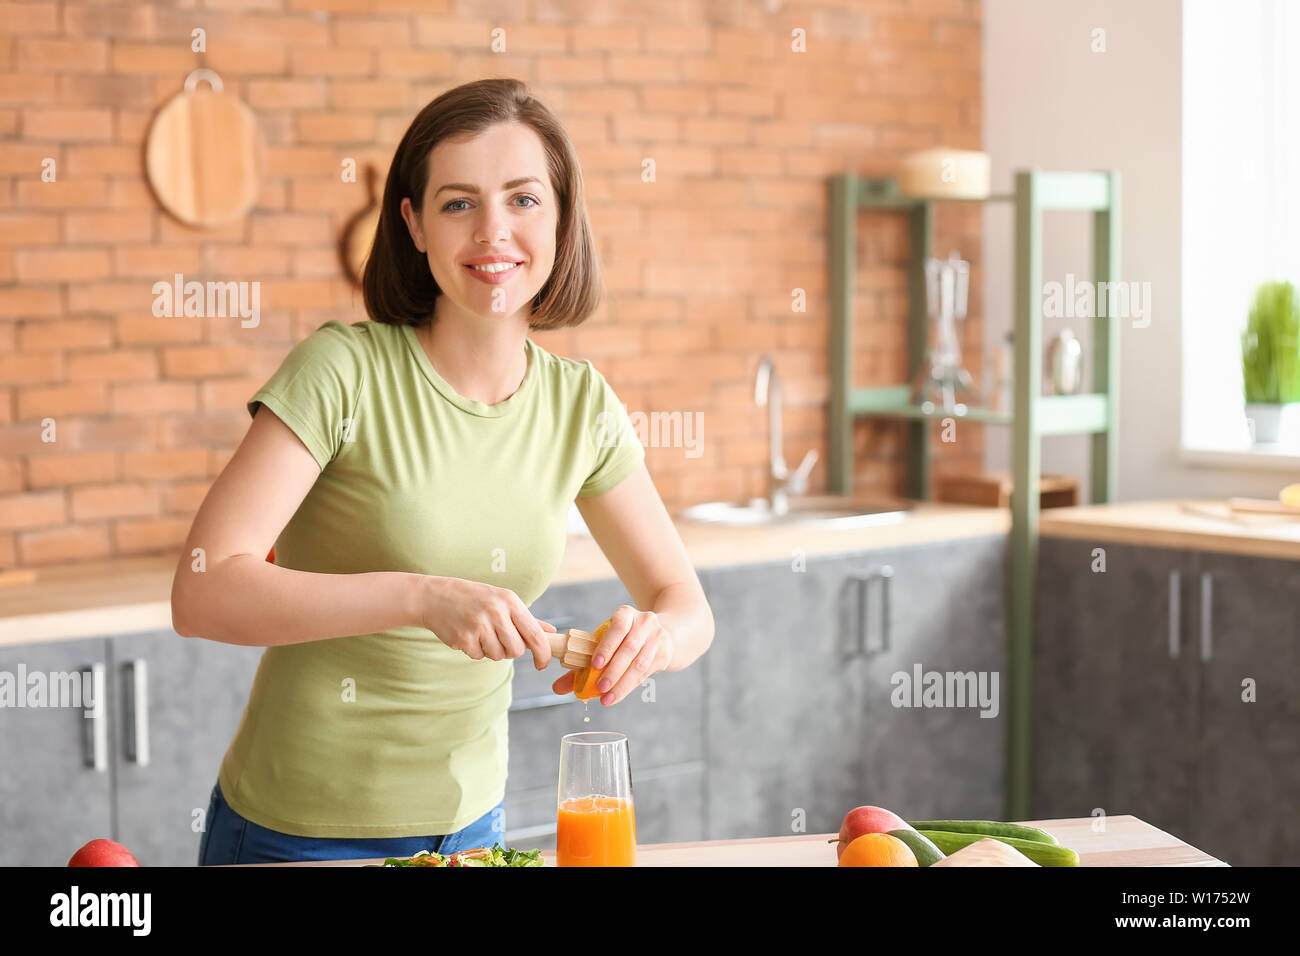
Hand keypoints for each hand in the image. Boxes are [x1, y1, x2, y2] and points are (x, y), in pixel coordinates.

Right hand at [420, 576, 555, 668]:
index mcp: (509, 601)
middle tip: (499, 637)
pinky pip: (480, 657)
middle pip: (517, 650)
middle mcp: (496, 612)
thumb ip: (527, 618)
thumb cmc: (474, 598)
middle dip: (511, 650)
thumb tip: (551, 632)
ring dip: (492, 650)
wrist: (435, 597)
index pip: (535, 634)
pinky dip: (476, 651)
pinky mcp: (464, 639)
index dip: (543, 653)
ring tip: (480, 632)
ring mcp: (479, 626)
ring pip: (499, 655)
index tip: (542, 664)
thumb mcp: (502, 600)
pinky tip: (468, 634)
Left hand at [551, 605, 673, 704]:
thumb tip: (557, 687)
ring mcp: (657, 637)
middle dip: (613, 670)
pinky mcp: (664, 653)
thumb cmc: (624, 640)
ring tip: (607, 697)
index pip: (618, 626)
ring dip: (622, 682)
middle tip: (600, 688)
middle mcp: (644, 622)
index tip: (595, 664)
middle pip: (630, 648)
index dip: (607, 645)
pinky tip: (617, 695)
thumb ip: (582, 663)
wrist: (663, 634)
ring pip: (639, 663)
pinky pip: (646, 672)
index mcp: (625, 614)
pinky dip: (630, 686)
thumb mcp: (606, 642)